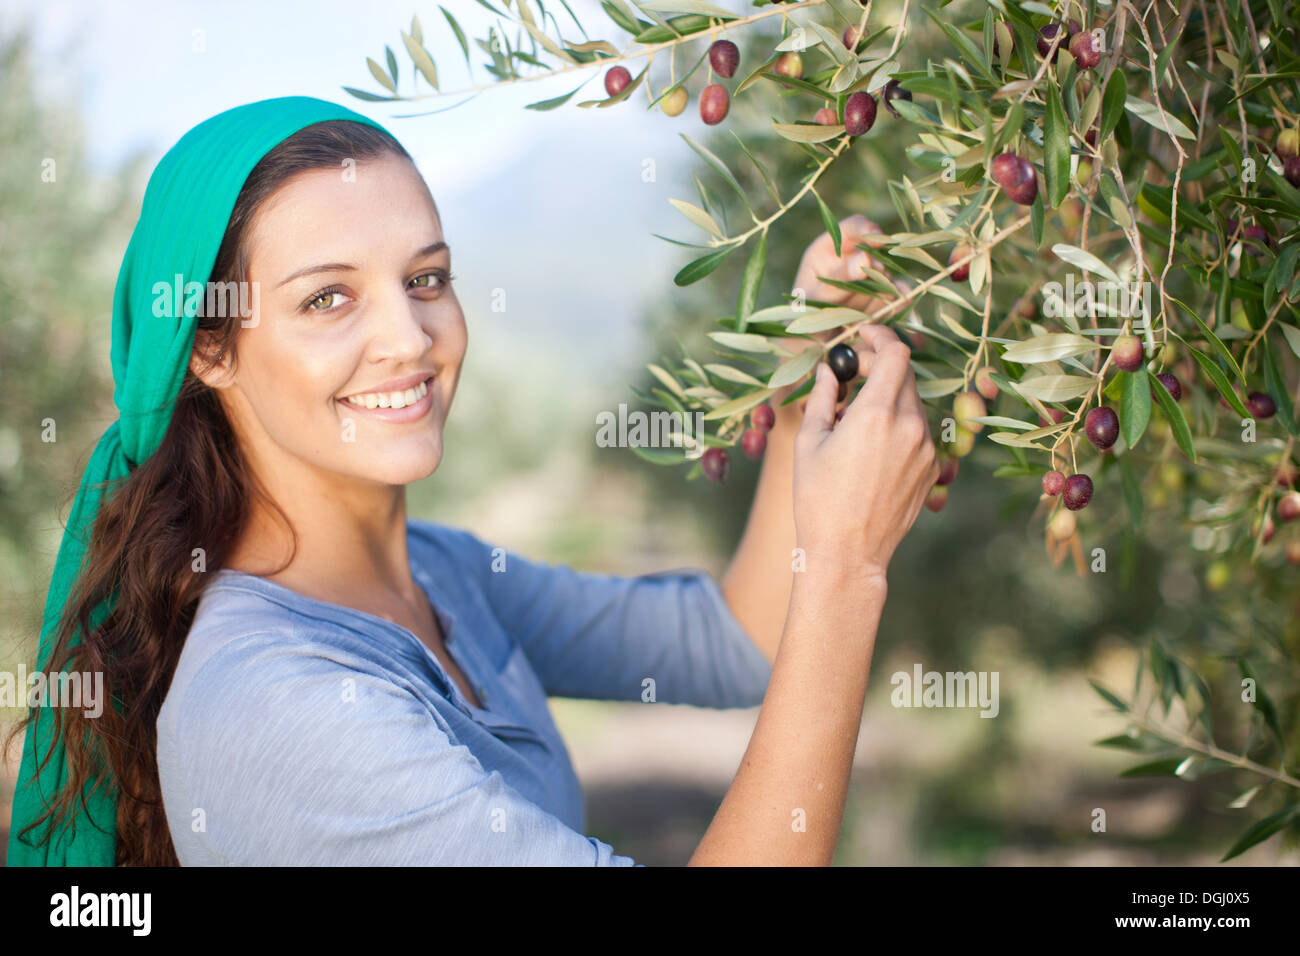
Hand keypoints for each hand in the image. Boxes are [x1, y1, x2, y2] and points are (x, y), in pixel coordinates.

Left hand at [791, 214, 893, 313]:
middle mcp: (852, 259)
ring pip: (887, 271)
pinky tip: (902, 301)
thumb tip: (865, 256)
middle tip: (878, 273)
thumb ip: (839, 278)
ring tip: (884, 294)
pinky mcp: (882, 295)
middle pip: (874, 250)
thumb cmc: (805, 318)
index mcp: (828, 249)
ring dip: (888, 281)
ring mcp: (868, 276)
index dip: (865, 228)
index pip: (850, 228)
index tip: (876, 235)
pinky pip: (896, 292)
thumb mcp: (817, 298)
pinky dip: (901, 297)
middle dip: (877, 262)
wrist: (815, 347)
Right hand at [791, 324, 939, 582]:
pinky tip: (871, 446)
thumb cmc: (818, 499)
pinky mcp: (932, 470)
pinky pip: (919, 432)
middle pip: (906, 375)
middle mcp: (911, 427)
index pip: (896, 352)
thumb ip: (823, 397)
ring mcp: (927, 450)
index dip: (880, 336)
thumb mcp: (809, 443)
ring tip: (855, 419)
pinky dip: (899, 425)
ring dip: (888, 398)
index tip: (863, 336)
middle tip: (851, 377)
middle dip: (880, 367)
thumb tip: (828, 370)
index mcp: (878, 415)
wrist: (847, 554)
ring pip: (913, 403)